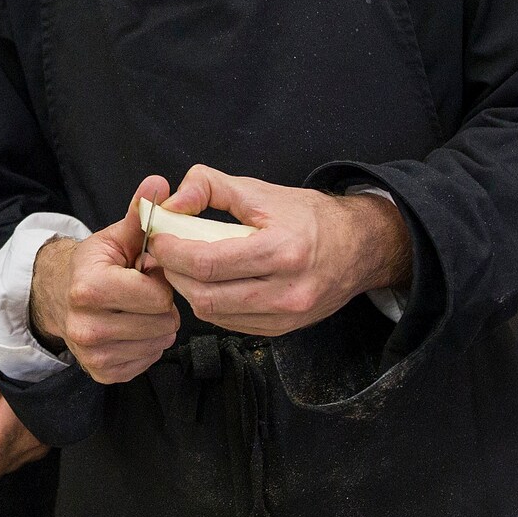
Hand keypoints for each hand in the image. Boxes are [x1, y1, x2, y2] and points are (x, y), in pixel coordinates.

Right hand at [30, 175, 181, 383]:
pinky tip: (132, 329)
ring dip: (157, 326)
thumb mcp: (116, 237)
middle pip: (161, 322)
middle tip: (143, 293)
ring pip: (159, 343)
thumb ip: (140, 213)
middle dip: (161, 305)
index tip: (145, 274)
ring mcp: (92, 354)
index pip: (157, 296)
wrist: (58, 297)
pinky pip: (147, 362)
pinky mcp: (101, 373)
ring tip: (137, 309)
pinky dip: (147, 346)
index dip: (160, 282)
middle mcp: (86, 326)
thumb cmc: (95, 265)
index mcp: (89, 288)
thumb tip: (158, 183)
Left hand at [142, 165, 409, 337]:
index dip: (172, 252)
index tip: (158, 238)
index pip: (208, 263)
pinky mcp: (283, 330)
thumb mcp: (261, 190)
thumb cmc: (308, 216)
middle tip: (164, 254)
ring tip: (182, 268)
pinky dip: (211, 305)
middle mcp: (287, 290)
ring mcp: (286, 316)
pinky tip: (208, 284)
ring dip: (189, 292)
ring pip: (215, 314)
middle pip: (206, 296)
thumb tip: (172, 203)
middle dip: (174, 275)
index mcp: (283, 250)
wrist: (359, 248)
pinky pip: (231, 324)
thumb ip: (210, 186)